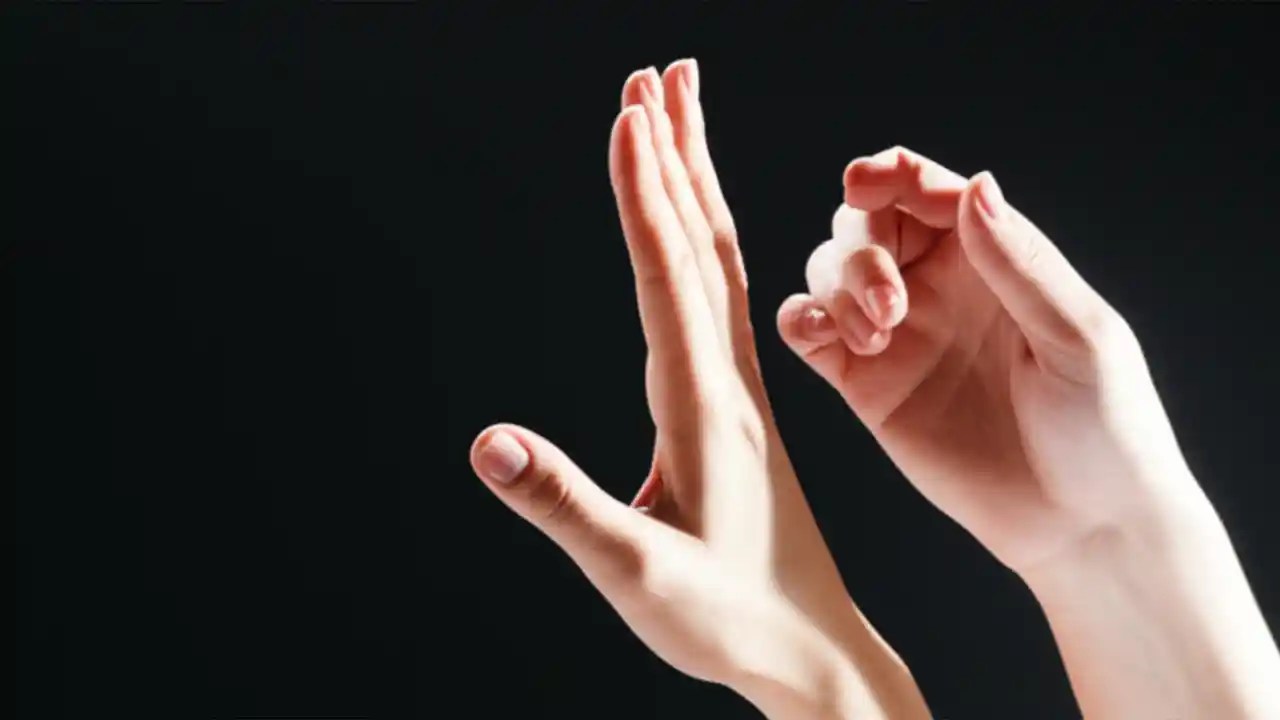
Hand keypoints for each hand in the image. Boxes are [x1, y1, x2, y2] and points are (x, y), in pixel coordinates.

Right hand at [470, 67, 928, 717]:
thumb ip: (564, 506)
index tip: (629, 115)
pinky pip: (719, 303)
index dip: (645, 195)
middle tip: (655, 74)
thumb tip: (487, 442)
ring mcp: (738, 388)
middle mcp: (729, 379)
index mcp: (705, 404)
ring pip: (717, 263)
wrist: (808, 648)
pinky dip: (699, 246)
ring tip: (672, 119)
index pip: (671, 275)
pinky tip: (687, 234)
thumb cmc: (728, 619)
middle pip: (702, 244)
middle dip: (676, 154)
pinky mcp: (736, 407)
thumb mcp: (637, 573)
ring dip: (694, 185)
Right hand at [777, 147, 1279, 715]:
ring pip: (830, 270)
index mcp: (994, 259)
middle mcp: (939, 287)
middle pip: (867, 223)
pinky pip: (809, 332)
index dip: (893, 175)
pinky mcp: (865, 386)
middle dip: (861, 243)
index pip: (929, 192)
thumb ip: (1020, 262)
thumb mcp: (1079, 337)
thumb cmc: (1104, 426)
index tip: (866, 182)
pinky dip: (799, 319)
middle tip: (891, 300)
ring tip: (878, 334)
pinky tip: (823, 335)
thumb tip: (976, 186)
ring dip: (838, 285)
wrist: (1082, 526)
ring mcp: (898, 334)